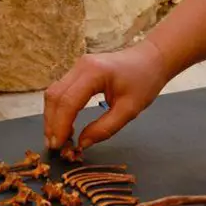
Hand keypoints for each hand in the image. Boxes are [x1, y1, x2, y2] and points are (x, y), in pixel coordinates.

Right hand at [44, 39, 170, 149]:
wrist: (152, 59)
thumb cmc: (145, 81)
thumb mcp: (130, 110)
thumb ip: (105, 128)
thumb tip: (82, 143)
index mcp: (94, 72)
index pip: (68, 102)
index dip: (60, 126)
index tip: (59, 145)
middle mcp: (81, 66)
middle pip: (55, 96)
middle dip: (52, 123)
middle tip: (55, 146)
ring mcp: (78, 66)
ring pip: (54, 93)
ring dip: (53, 116)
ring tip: (59, 138)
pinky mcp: (79, 70)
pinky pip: (62, 90)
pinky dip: (60, 108)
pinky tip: (65, 124)